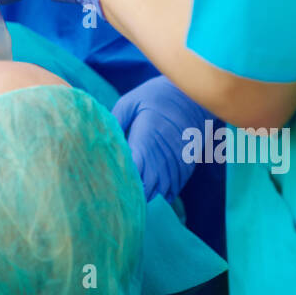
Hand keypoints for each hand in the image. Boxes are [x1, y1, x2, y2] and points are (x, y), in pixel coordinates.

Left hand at [112, 76, 211, 202]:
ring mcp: (175, 166)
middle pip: (144, 191)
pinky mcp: (185, 168)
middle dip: (130, 195)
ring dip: (144, 197)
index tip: (106, 183)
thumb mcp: (130, 102)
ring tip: (130, 197)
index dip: (118, 183)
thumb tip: (102, 140)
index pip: (130, 175)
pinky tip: (148, 192)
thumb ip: (115, 122)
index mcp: (145, 144)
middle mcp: (161, 160)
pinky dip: (160, 196)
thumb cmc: (157, 97)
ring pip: (158, 196)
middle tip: (114, 194)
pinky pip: (172, 192)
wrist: (193, 96)